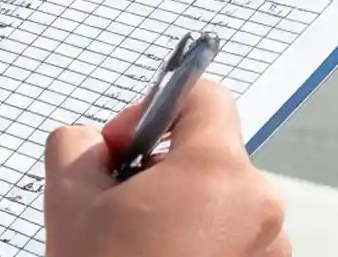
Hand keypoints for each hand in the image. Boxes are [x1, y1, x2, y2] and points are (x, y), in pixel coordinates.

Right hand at [44, 81, 289, 256]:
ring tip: (136, 245)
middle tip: (117, 201)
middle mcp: (258, 207)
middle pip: (209, 155)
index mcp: (216, 171)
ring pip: (220, 203)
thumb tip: (92, 144)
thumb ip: (77, 144)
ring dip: (180, 211)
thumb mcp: (67, 197)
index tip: (125, 142)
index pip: (205, 97)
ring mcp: (270, 251)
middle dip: (160, 169)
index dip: (156, 107)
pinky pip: (233, 242)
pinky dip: (198, 245)